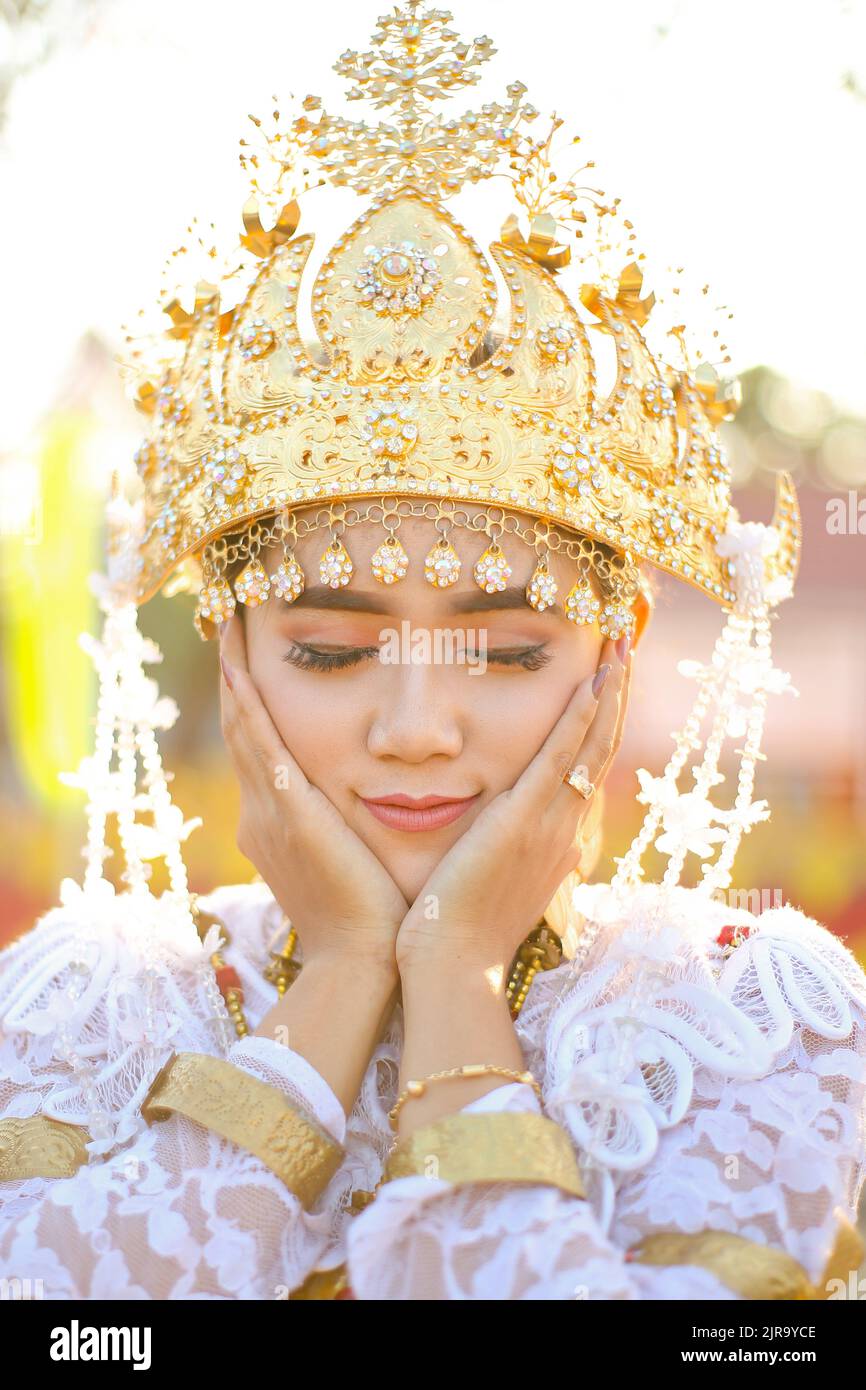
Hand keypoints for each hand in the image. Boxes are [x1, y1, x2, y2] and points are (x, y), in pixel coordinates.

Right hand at [218, 614, 407, 970]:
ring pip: (245, 730)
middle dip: (237, 680)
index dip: (251, 705)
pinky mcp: (288, 813)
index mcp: (278, 827)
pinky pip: (260, 744)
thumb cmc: (375, 919)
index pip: (260, 751)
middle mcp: (262, 815)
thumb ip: (353, 827)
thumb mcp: (354, 861)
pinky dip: (248, 704)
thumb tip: (382, 799)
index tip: (251, 661)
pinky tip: (240, 665)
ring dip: (236, 678)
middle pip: (243, 732)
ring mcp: (268, 814)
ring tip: (228, 628)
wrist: (363, 965)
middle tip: (230, 627)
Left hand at [395, 636, 631, 975]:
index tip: (609, 683)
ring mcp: (551, 824)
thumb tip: (506, 829)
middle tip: (625, 648)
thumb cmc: (462, 929)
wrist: (454, 965)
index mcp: (559, 841)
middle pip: (603, 749)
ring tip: (621, 648)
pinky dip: (579, 719)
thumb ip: (508, 850)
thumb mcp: (497, 883)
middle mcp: (567, 828)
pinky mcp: (523, 821)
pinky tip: (591, 684)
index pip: (588, 770)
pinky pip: (561, 759)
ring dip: (609, 694)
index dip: (602, 724)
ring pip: (593, 746)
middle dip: (616, 696)